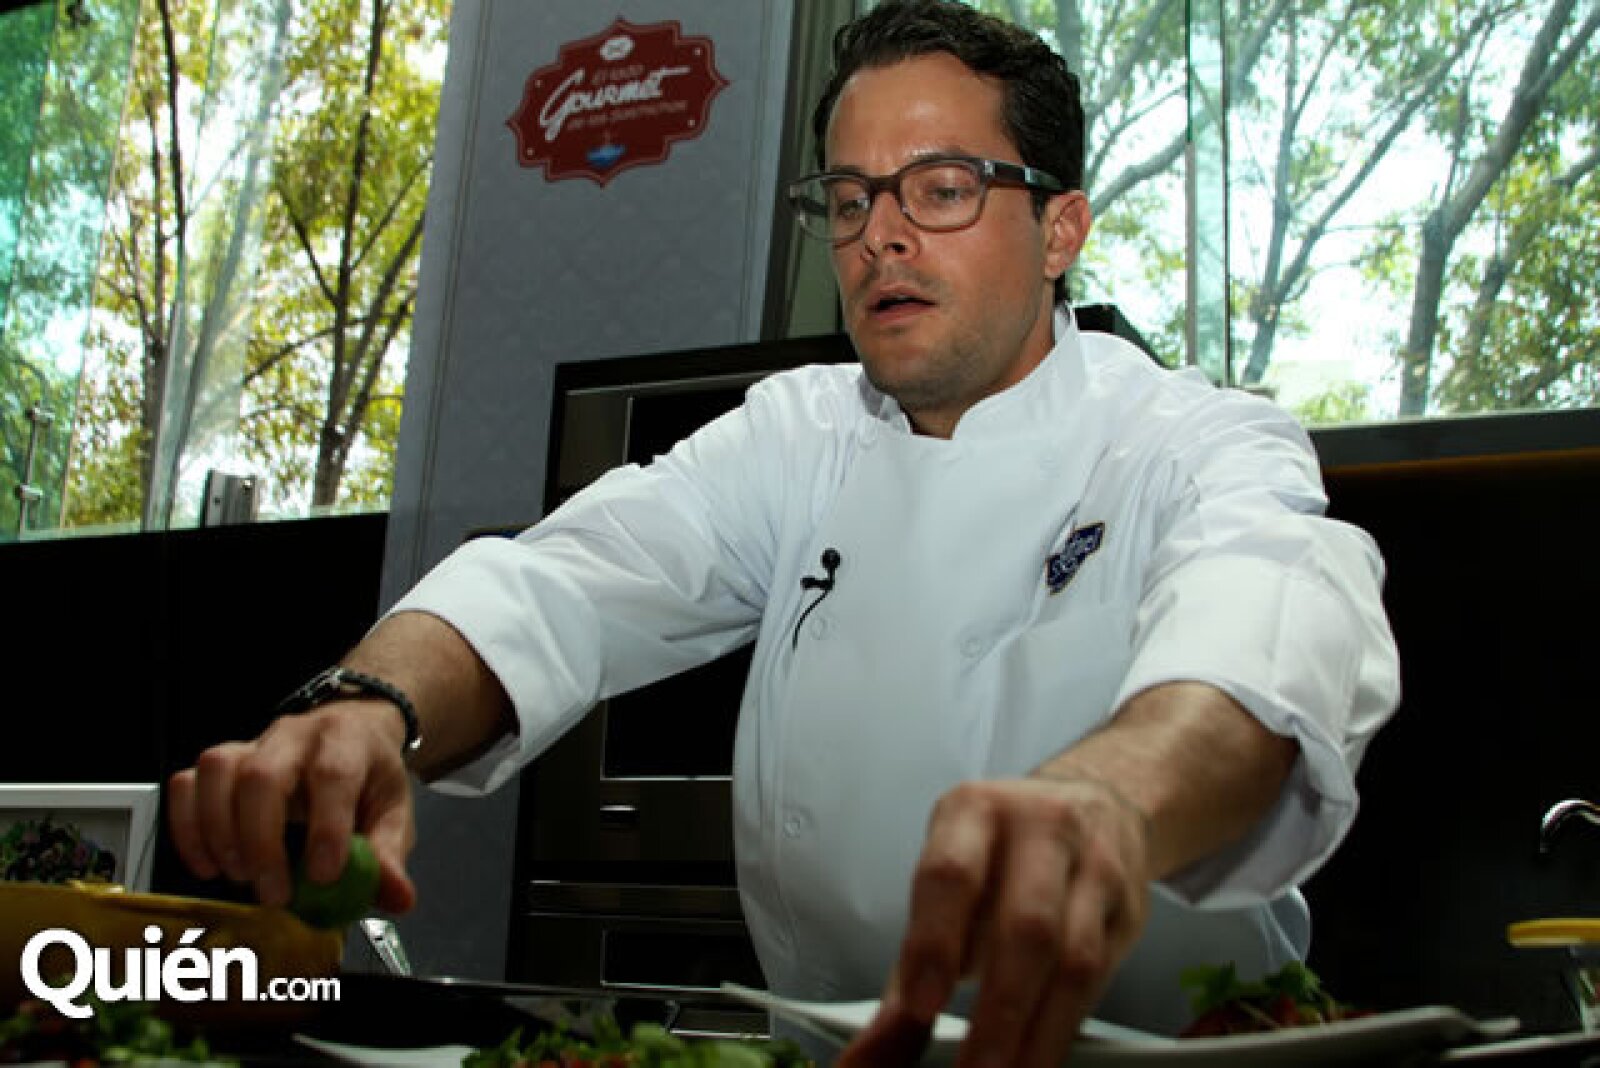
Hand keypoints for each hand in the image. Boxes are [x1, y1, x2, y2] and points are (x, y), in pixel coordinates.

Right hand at [167, 699, 417, 913]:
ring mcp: (251, 744)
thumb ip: (390, 853)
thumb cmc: (367, 776)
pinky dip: (188, 829)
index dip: (327, 828)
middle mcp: (294, 735)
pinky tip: (208, 865)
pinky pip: (186, 784)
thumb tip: (397, 897)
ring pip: (218, 773)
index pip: (333, 775)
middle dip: (263, 842)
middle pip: (262, 775)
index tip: (324, 877)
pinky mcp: (220, 764)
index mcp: (347, 741)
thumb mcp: (392, 811)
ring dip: (220, 834)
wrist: (349, 736)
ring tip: (240, 876)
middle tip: (274, 893)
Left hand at [837, 775, 1149, 1067]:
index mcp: (974, 812)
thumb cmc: (1004, 851)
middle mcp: (1040, 828)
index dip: (934, 943)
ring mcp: (1094, 865)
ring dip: (1037, 1032)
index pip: (951, 874)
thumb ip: (910, 967)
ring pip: (1072, 958)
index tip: (920, 1006)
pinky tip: (1039, 1055)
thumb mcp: (950, 881)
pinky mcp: (1128, 908)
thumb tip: (872, 1050)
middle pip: (1025, 925)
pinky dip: (1065, 1026)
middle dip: (998, 1010)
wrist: (1097, 805)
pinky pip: (1100, 976)